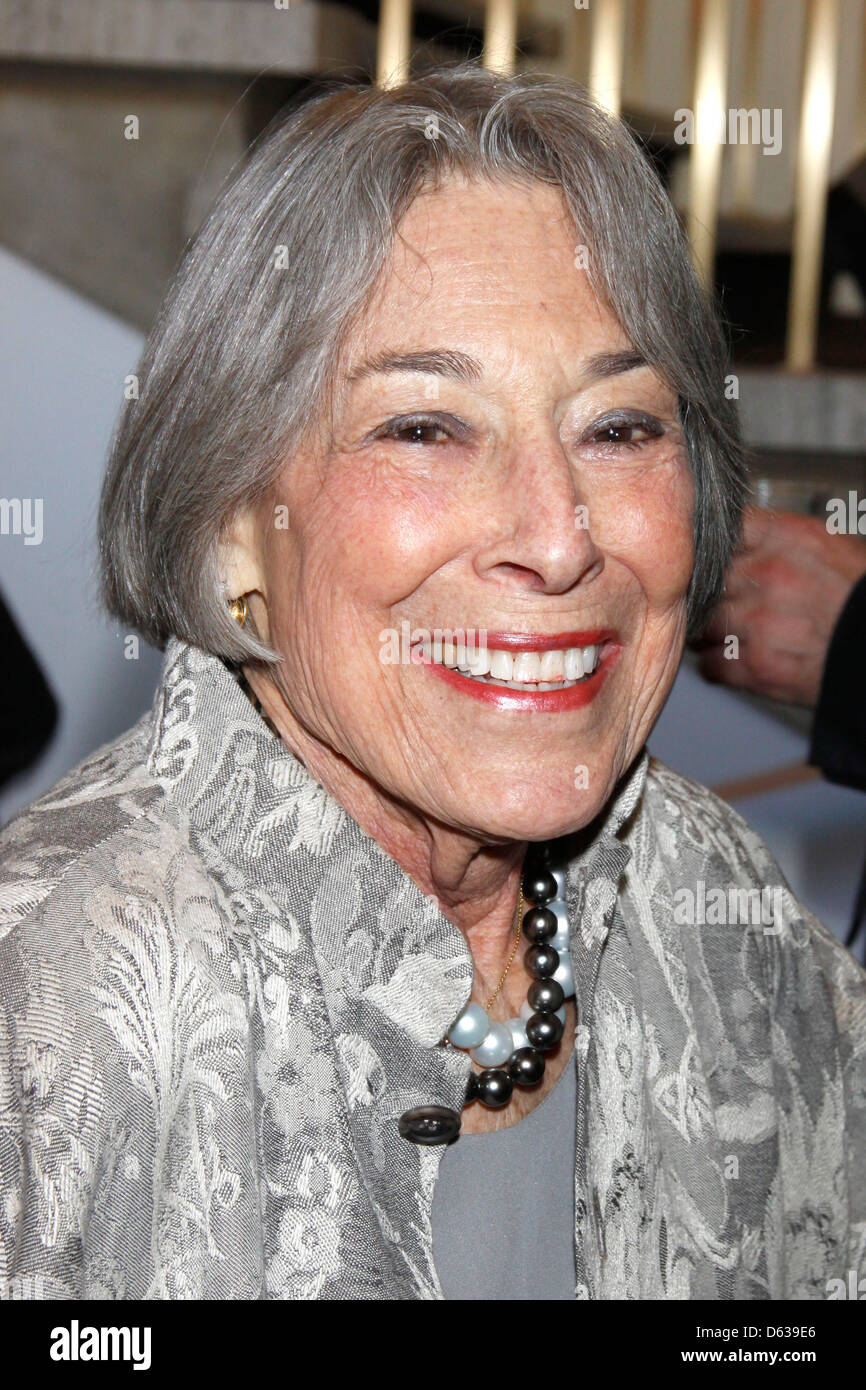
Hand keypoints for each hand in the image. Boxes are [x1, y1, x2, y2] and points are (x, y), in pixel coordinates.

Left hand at [692, 505, 865, 707]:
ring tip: (724, 633)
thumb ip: (780, 540)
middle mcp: (767, 576)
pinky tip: (730, 660)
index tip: (710, 560)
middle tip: (716, 601)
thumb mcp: (830, 545)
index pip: (723, 530)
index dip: (712, 548)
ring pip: (702, 624)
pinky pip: (711, 665)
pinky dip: (716, 665)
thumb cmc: (862, 595)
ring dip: (707, 631)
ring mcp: (758, 622)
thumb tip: (745, 539)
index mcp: (787, 539)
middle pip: (706, 580)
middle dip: (708, 594)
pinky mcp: (756, 667)